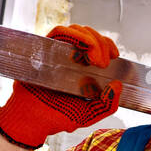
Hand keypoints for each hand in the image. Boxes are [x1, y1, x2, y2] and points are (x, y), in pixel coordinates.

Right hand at [0, 25, 121, 147]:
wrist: (33, 121)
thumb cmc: (57, 116)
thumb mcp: (89, 114)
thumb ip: (107, 104)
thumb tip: (118, 85)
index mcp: (81, 68)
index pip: (97, 45)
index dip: (107, 45)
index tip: (115, 56)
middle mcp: (69, 56)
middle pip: (89, 34)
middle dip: (101, 44)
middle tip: (103, 63)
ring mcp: (56, 51)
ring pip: (76, 29)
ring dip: (91, 39)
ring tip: (96, 60)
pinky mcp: (44, 48)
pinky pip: (59, 32)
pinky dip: (74, 35)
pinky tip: (84, 47)